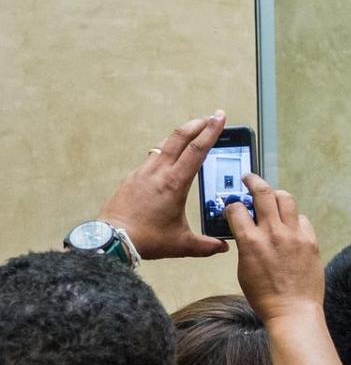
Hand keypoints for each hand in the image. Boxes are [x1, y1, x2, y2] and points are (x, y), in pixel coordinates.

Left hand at [98, 112, 230, 258]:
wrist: (113, 239)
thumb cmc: (147, 239)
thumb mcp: (182, 244)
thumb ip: (206, 245)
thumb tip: (223, 247)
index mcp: (174, 183)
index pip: (196, 150)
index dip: (211, 131)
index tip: (219, 117)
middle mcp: (158, 172)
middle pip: (179, 138)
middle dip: (197, 124)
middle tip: (210, 117)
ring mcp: (143, 172)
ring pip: (164, 144)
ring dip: (180, 135)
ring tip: (192, 132)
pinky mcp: (132, 177)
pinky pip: (152, 156)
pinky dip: (165, 150)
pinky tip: (168, 156)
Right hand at [226, 174, 323, 324]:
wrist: (293, 311)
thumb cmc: (265, 297)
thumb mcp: (243, 270)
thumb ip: (245, 245)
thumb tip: (246, 230)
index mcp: (250, 241)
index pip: (237, 209)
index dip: (232, 205)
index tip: (233, 206)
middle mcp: (273, 233)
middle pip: (263, 192)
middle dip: (253, 181)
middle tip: (249, 178)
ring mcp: (294, 235)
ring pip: (286, 199)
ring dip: (276, 195)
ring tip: (272, 197)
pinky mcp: (311, 241)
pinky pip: (302, 219)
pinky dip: (294, 218)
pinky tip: (290, 225)